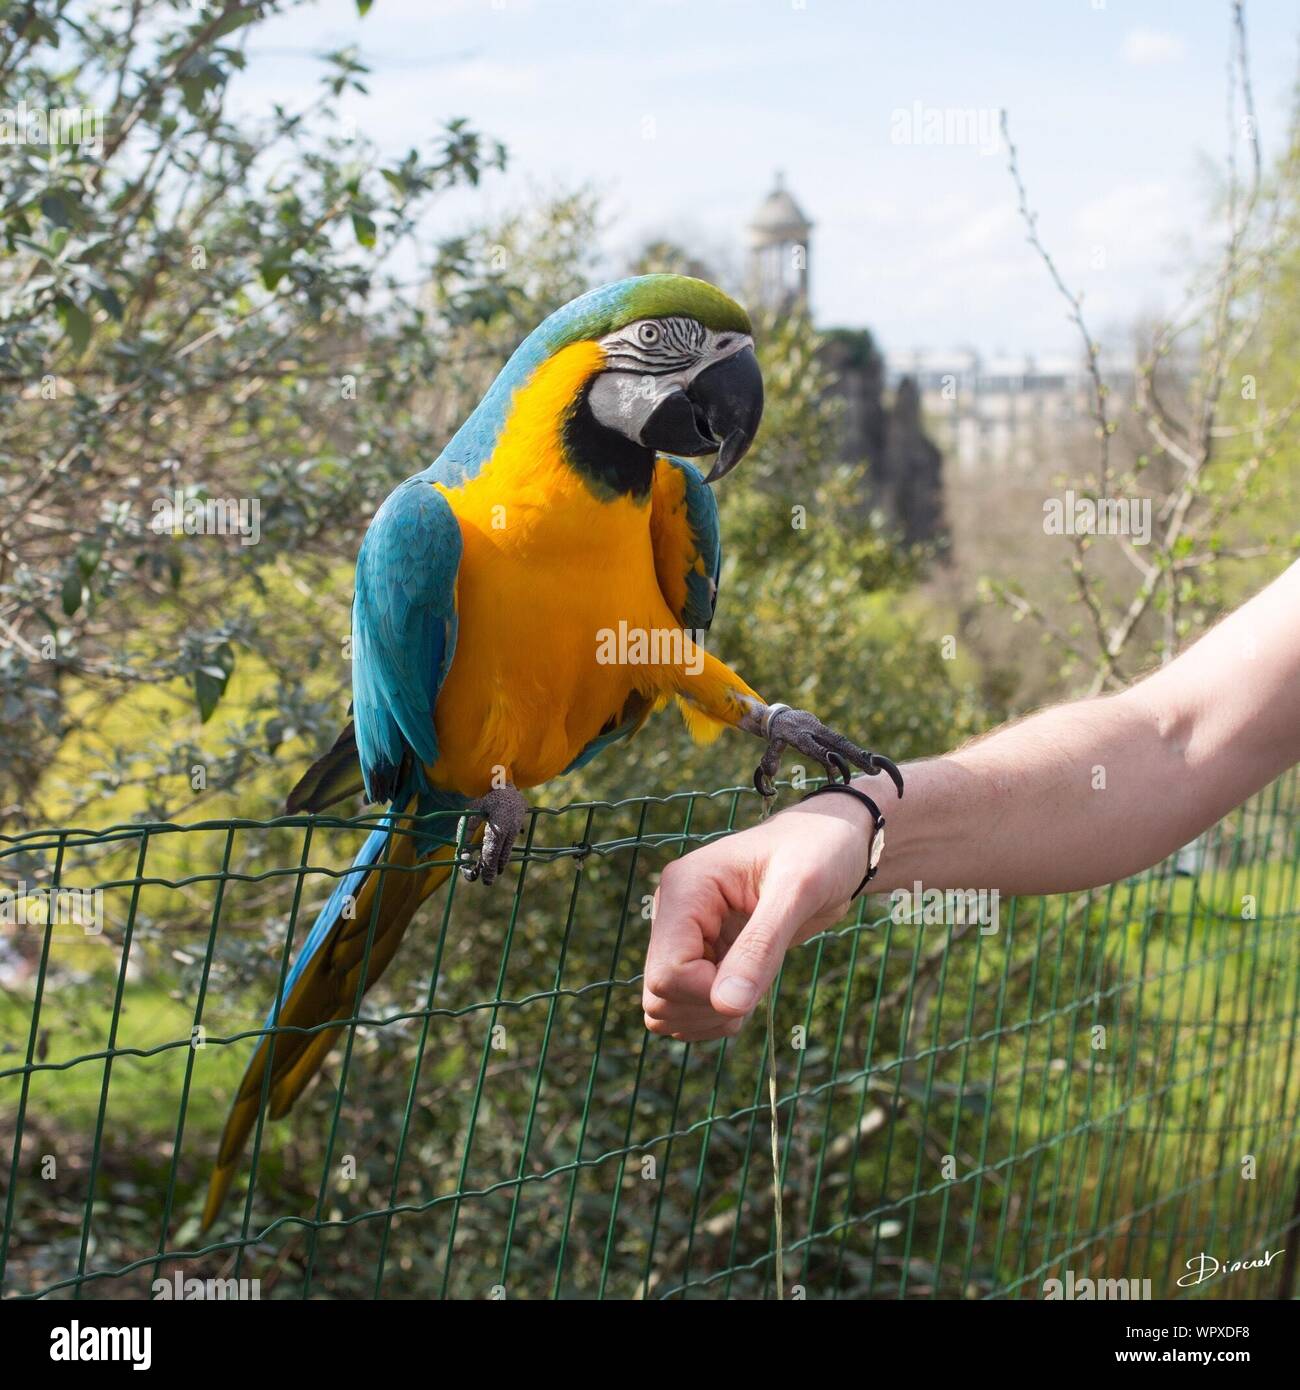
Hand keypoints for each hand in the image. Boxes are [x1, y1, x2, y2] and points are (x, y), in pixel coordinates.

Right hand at [643, 794, 876, 1040]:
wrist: (832, 844)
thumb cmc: (819, 851)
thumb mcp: (799, 891)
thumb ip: (761, 947)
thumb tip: (727, 1005)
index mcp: (685, 889)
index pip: (667, 973)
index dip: (709, 996)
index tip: (756, 981)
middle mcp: (674, 912)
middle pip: (659, 996)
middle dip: (708, 1010)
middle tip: (756, 990)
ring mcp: (685, 935)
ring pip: (663, 1008)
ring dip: (709, 1018)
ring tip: (753, 990)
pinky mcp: (701, 953)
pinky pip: (682, 1008)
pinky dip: (712, 1017)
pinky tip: (746, 993)